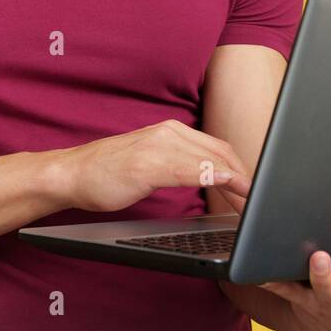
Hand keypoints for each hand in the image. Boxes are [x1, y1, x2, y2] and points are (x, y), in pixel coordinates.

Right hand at [58, 119, 251, 212]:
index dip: (242, 168)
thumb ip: (181, 165)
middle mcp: (168, 133)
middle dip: (245, 176)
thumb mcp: (152, 163)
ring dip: (235, 180)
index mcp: (171, 131)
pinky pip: (187, 169)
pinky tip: (226, 183)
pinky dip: (212, 175)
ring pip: (209, 160)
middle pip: (220, 153)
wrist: (71, 174)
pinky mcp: (147, 163)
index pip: (218, 148)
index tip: (256, 189)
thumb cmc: (109, 172)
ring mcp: (157, 146)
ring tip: (250, 199)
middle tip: (260, 199)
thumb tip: (213, 180)